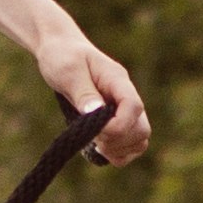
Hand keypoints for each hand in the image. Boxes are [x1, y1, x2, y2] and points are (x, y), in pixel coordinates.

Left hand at [33, 28, 151, 163]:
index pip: (133, 107)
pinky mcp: (116, 119)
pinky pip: (130, 144)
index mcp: (117, 80)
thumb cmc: (62, 56)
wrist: (60, 49)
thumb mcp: (68, 71)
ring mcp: (123, 108)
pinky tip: (98, 148)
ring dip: (120, 149)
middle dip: (118, 141)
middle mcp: (125, 95)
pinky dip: (118, 153)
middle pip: (142, 129)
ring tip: (96, 145)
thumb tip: (96, 114)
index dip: (117, 126)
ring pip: (140, 139)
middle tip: (94, 139)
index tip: (94, 131)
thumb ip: (83, 92)